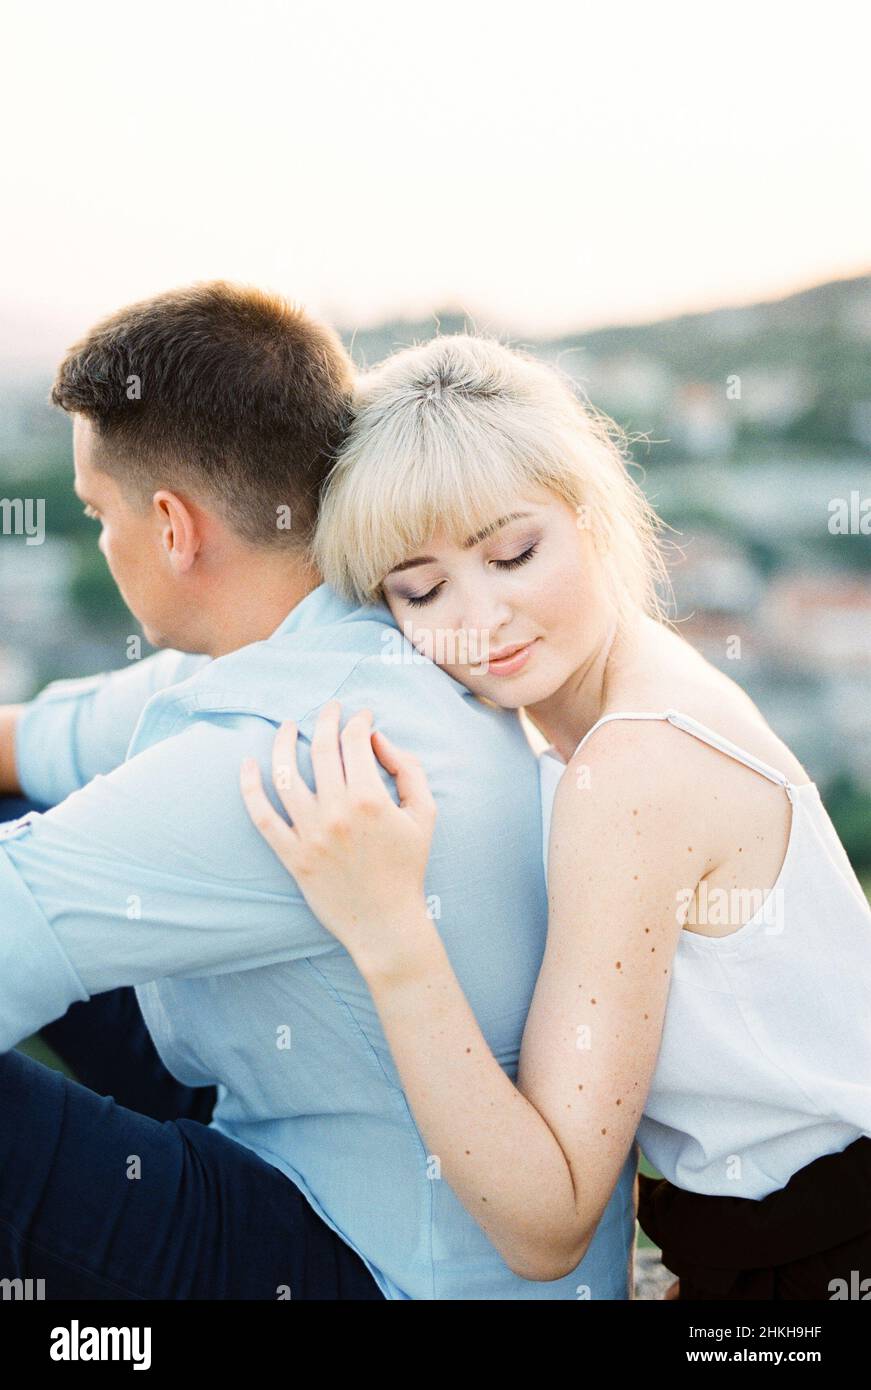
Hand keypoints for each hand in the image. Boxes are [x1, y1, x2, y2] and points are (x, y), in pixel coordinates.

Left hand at [240, 700, 437, 975]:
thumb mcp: (424, 813)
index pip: (355, 742)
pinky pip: (262, 816)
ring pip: (285, 775)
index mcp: (370, 798)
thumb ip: (409, 769)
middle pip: (321, 748)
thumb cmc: (408, 865)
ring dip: (283, 742)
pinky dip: (250, 788)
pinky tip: (247, 764)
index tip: (361, 717)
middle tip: (329, 708)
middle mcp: (336, 811)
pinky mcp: (291, 854)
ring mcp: (310, 833)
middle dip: (326, 719)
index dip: (358, 721)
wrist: (386, 922)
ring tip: (287, 726)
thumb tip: (378, 739)